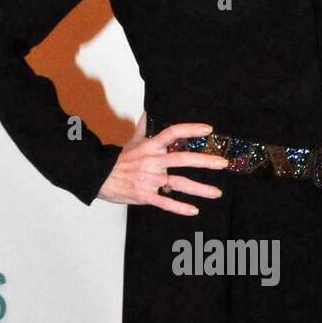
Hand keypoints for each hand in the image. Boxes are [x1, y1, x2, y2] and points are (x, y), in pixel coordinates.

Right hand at [97, 112, 228, 213]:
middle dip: (204, 161)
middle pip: (182, 159)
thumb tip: (149, 112)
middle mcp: (153, 162)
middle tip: (222, 163)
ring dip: (199, 189)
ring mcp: (150, 179)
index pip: (173, 133)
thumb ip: (144, 127)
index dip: (191, 130)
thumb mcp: (132, 141)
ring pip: (179, 183)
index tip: (208, 130)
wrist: (99, 177)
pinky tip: (194, 210)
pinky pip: (165, 202)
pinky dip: (180, 207)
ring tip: (216, 192)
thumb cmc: (118, 160)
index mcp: (150, 147)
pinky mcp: (146, 195)